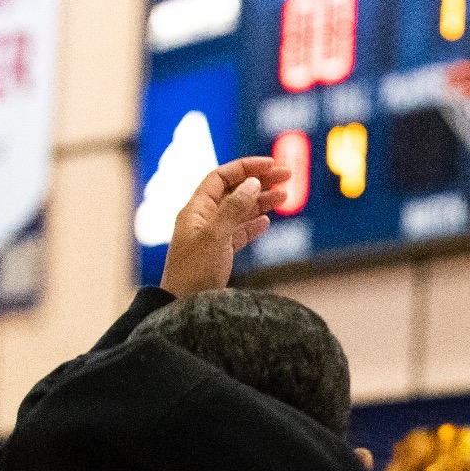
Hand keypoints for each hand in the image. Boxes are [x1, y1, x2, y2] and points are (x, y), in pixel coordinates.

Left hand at [159, 156, 290, 298]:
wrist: (182, 306)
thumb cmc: (194, 272)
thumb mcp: (216, 238)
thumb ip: (234, 209)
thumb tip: (252, 183)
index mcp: (196, 209)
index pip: (222, 177)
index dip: (246, 167)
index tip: (271, 165)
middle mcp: (203, 218)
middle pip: (234, 191)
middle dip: (260, 181)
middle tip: (288, 175)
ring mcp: (211, 236)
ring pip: (240, 211)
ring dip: (262, 202)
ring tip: (285, 197)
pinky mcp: (219, 253)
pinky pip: (239, 232)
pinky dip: (254, 225)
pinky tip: (267, 222)